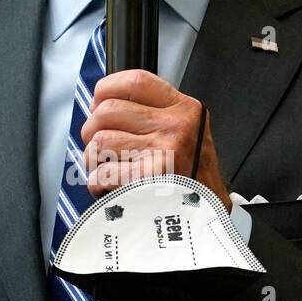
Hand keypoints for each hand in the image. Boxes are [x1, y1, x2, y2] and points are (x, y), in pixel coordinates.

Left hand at [80, 69, 231, 211]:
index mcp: (185, 110)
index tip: (99, 103)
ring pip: (99, 141)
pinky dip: (97, 184)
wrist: (208, 218)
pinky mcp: (149, 179)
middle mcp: (177, 126)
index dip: (106, 90)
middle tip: (101, 147)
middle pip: (106, 111)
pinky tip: (111, 188)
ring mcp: (164, 151)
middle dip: (92, 131)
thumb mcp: (187, 133)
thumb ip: (154, 115)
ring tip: (108, 169)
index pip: (135, 81)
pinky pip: (101, 173)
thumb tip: (103, 107)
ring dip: (93, 159)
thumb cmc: (192, 179)